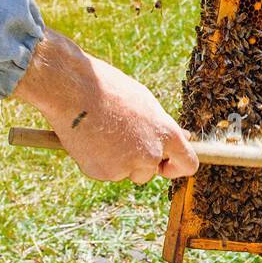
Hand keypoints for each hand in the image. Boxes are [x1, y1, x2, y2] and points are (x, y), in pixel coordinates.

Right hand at [12, 29, 197, 182]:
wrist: (74, 89)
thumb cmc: (110, 90)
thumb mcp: (145, 103)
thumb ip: (162, 126)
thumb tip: (184, 136)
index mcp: (166, 134)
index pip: (188, 163)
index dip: (177, 165)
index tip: (165, 163)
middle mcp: (151, 154)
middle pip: (151, 171)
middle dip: (139, 161)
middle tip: (119, 137)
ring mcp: (127, 166)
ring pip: (126, 173)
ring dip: (118, 161)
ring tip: (102, 133)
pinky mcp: (103, 173)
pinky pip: (105, 172)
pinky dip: (97, 161)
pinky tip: (89, 139)